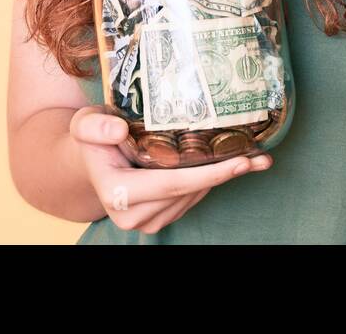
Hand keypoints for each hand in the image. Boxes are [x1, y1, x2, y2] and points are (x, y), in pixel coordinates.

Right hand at [68, 105, 272, 234]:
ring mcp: (144, 222)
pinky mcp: (156, 221)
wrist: (88, 160)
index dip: (208, 174)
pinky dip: (209, 183)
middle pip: (188, 192)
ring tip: (251, 158)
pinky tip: (225, 165)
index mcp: (116, 192)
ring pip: (193, 198)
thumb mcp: (84, 123)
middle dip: (226, 174)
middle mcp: (130, 215)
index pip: (170, 184)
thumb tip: (117, 129)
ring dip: (221, 178)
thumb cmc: (91, 137)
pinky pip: (190, 201)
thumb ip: (95, 127)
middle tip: (261, 158)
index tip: (240, 162)